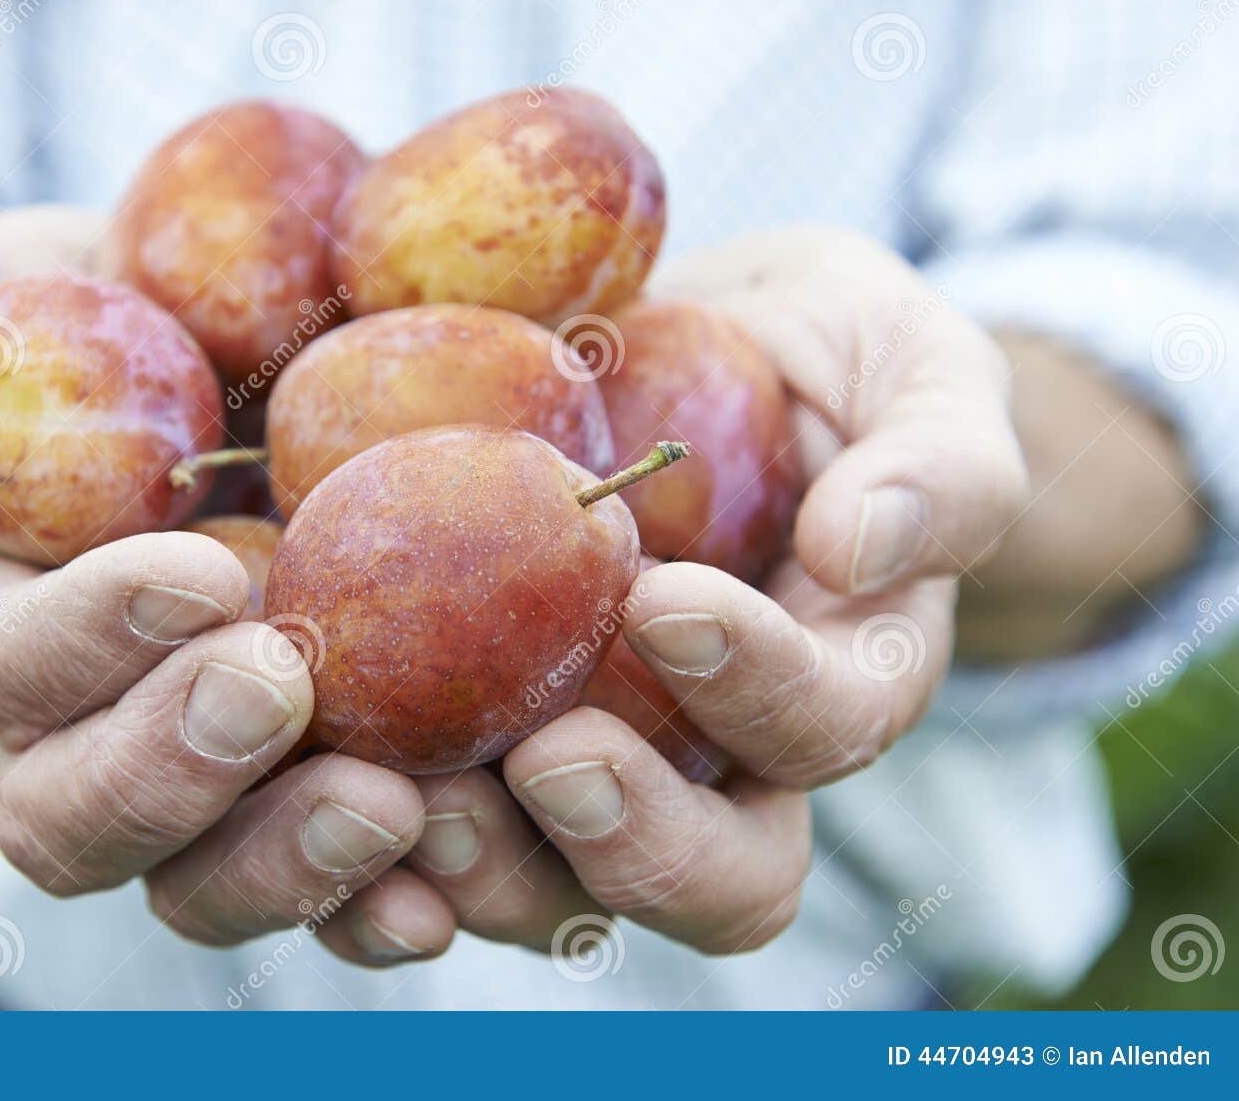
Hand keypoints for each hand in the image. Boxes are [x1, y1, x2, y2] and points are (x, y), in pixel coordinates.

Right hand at [0, 208, 446, 964]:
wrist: (171, 364)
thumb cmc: (44, 333)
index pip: (4, 663)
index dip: (87, 635)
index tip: (203, 570)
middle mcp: (72, 726)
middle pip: (79, 817)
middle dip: (174, 772)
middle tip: (281, 688)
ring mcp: (190, 767)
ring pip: (199, 877)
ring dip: (287, 861)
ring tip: (399, 810)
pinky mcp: (296, 775)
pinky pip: (321, 875)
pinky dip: (378, 894)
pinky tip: (456, 867)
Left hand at [402, 225, 1027, 957]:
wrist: (690, 350)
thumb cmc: (823, 360)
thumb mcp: (915, 370)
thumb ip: (939, 461)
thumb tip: (861, 548)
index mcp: (834, 683)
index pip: (823, 731)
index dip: (760, 690)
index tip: (667, 598)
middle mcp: (716, 760)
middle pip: (706, 879)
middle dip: (631, 840)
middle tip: (547, 757)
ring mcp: (589, 763)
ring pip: (555, 890)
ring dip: (484, 866)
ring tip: (402, 788)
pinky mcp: (470, 736)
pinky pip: (424, 841)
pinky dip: (365, 845)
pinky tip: (301, 781)